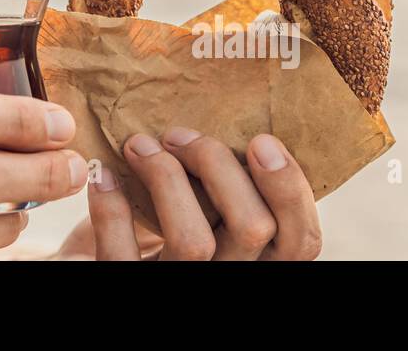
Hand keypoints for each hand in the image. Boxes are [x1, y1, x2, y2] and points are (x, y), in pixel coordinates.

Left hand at [57, 129, 321, 260]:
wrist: (116, 266)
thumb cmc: (171, 234)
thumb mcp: (215, 220)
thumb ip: (236, 194)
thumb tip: (245, 121)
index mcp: (259, 262)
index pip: (302, 241)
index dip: (290, 188)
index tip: (260, 140)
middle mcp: (228, 278)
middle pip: (253, 227)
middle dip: (219, 166)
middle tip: (180, 134)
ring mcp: (179, 285)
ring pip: (194, 242)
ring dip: (165, 178)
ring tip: (139, 145)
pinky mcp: (129, 287)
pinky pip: (123, 253)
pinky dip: (112, 208)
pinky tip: (105, 177)